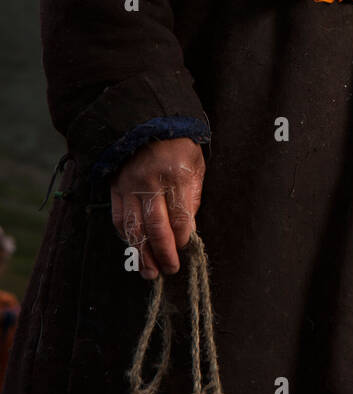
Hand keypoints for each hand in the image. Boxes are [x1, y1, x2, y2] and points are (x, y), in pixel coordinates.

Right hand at [110, 137, 204, 278]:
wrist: (147, 122)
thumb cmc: (179, 145)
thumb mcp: (196, 166)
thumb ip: (192, 198)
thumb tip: (187, 230)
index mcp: (176, 176)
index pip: (179, 218)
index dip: (182, 239)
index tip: (184, 250)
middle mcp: (150, 183)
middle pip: (156, 228)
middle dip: (163, 254)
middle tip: (169, 270)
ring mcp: (129, 187)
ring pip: (134, 228)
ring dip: (141, 253)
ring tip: (149, 272)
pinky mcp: (115, 188)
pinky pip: (120, 218)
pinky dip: (126, 236)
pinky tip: (134, 248)